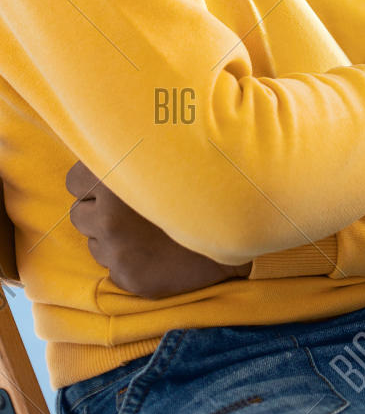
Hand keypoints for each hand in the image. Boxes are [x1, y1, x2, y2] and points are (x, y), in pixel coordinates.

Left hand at [66, 162, 250, 297]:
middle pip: (79, 213)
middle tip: (134, 207)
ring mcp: (118, 249)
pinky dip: (129, 259)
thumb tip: (102, 137)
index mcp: (114, 177)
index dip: (94, 181)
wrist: (241, 225)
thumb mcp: (168, 152)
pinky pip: (113, 266)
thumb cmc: (205, 177)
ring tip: (149, 229)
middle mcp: (109, 214)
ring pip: (95, 242)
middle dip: (99, 211)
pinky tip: (156, 250)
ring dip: (113, 236)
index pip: (75, 180)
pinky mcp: (128, 276)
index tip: (117, 182)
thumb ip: (132, 149)